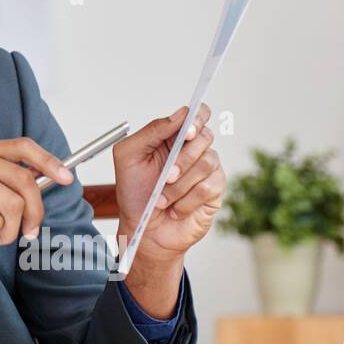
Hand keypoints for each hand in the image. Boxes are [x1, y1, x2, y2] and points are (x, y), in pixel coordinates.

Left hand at [113, 103, 225, 263]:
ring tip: (163, 198)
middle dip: (183, 158)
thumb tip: (180, 114)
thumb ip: (152, 131)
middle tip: (166, 176)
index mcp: (173, 137)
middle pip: (205, 137)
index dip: (197, 118)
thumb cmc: (134, 192)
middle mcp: (194, 150)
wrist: (142, 228)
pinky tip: (175, 208)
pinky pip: (208, 187)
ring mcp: (206, 170)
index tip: (187, 131)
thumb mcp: (129, 155)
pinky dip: (186, 200)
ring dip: (179, 185)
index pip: (197, 114)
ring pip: (206, 163)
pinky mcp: (214, 191)